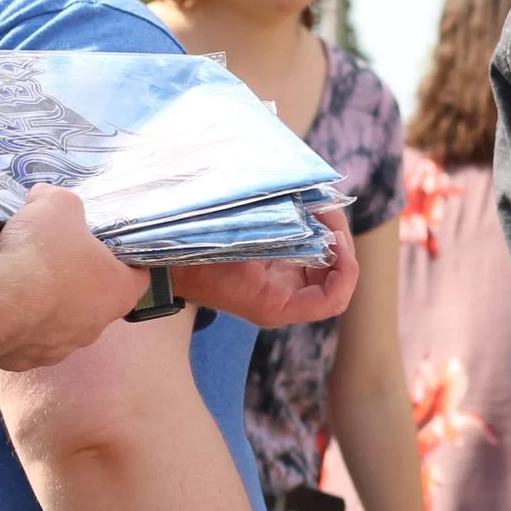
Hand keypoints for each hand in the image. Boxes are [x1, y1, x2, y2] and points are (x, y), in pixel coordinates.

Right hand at [0, 186, 147, 369]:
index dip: (123, 260)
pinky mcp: (30, 359)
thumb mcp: (57, 207)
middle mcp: (100, 325)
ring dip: (49, 307)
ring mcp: (65, 346)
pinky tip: (7, 307)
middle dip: (78, 282)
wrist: (0, 302)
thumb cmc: (42, 255)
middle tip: (55, 263)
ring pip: (62, 323)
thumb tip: (47, 196)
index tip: (105, 249)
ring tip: (25, 286)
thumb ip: (60, 200)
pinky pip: (29, 339)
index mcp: (121, 290)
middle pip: (97, 300)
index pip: (138, 275)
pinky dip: (20, 325)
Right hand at [175, 206, 360, 325]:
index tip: (337, 238)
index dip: (346, 272)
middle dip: (339, 243)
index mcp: (278, 306)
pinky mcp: (275, 266)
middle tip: (327, 208)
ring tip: (318, 204)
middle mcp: (284, 299)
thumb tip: (319, 213)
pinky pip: (307, 251)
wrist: (164, 261)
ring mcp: (281, 283)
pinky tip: (306, 210)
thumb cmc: (197, 257)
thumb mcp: (239, 248)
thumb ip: (280, 237)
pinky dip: (312, 231)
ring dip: (326, 233)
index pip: (333, 301)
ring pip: (324, 262)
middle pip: (334, 279)